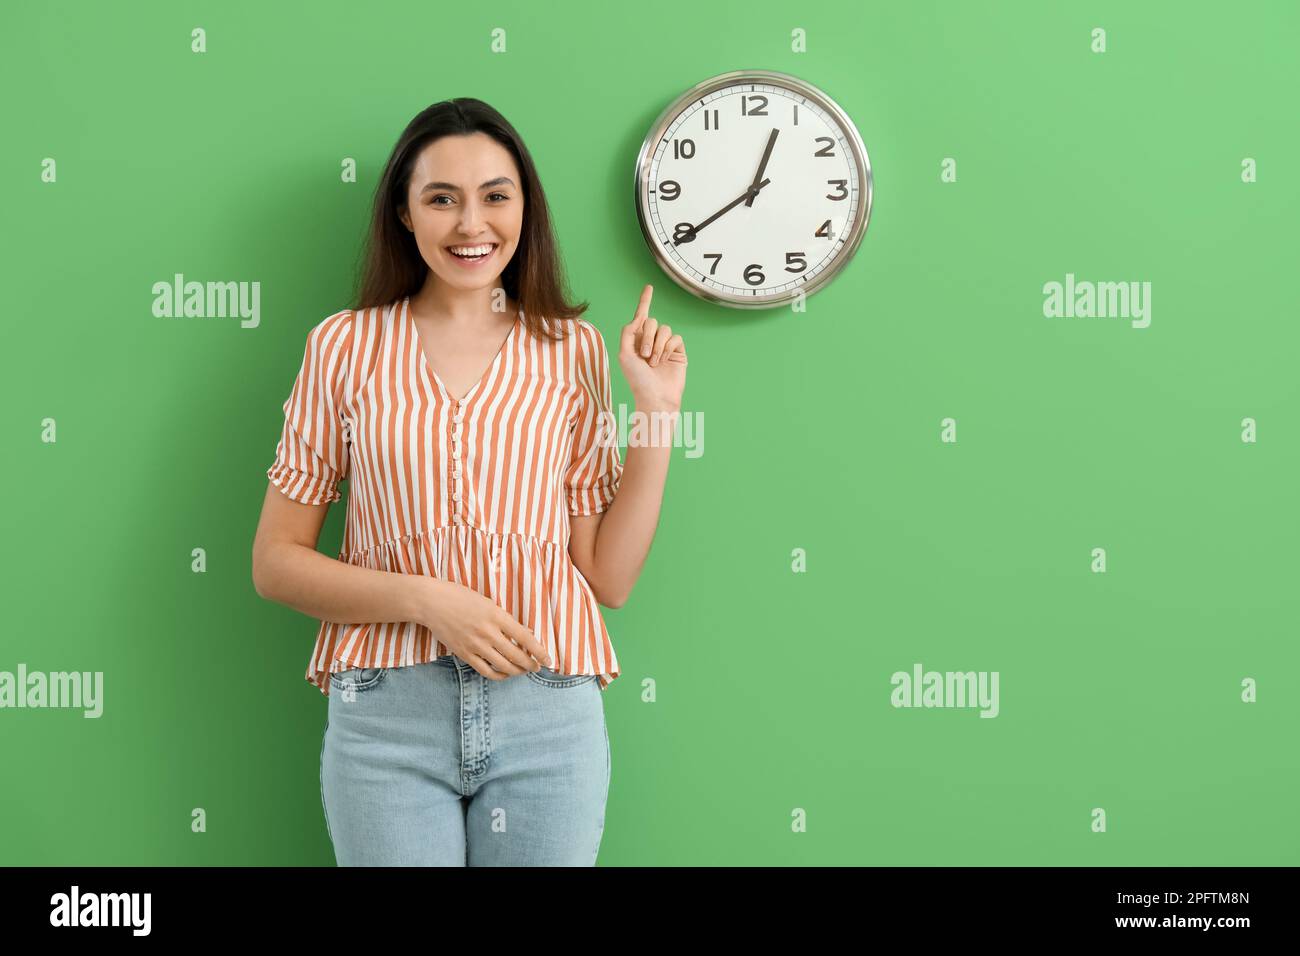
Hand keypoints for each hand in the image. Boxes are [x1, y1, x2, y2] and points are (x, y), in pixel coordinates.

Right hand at [417, 577, 550, 679]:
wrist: (432, 602)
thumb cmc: (461, 597)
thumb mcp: (488, 603)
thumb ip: (506, 620)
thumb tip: (527, 635)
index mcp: (497, 616)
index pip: (526, 639)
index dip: (540, 652)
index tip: (548, 659)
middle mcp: (488, 632)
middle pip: (517, 656)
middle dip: (531, 665)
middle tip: (537, 667)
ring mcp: (475, 645)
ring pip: (504, 666)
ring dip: (517, 671)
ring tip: (523, 670)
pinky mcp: (464, 654)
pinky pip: (486, 671)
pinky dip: (499, 675)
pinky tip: (505, 673)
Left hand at [618, 284, 685, 411]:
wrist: (655, 397)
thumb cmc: (637, 380)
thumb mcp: (624, 354)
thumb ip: (628, 332)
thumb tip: (639, 317)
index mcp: (636, 340)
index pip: (641, 316)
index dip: (645, 301)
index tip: (649, 287)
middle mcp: (651, 341)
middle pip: (652, 322)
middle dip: (647, 337)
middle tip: (644, 355)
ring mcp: (665, 346)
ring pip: (665, 329)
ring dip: (657, 345)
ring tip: (653, 362)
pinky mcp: (678, 352)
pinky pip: (676, 338)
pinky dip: (668, 348)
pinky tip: (664, 361)